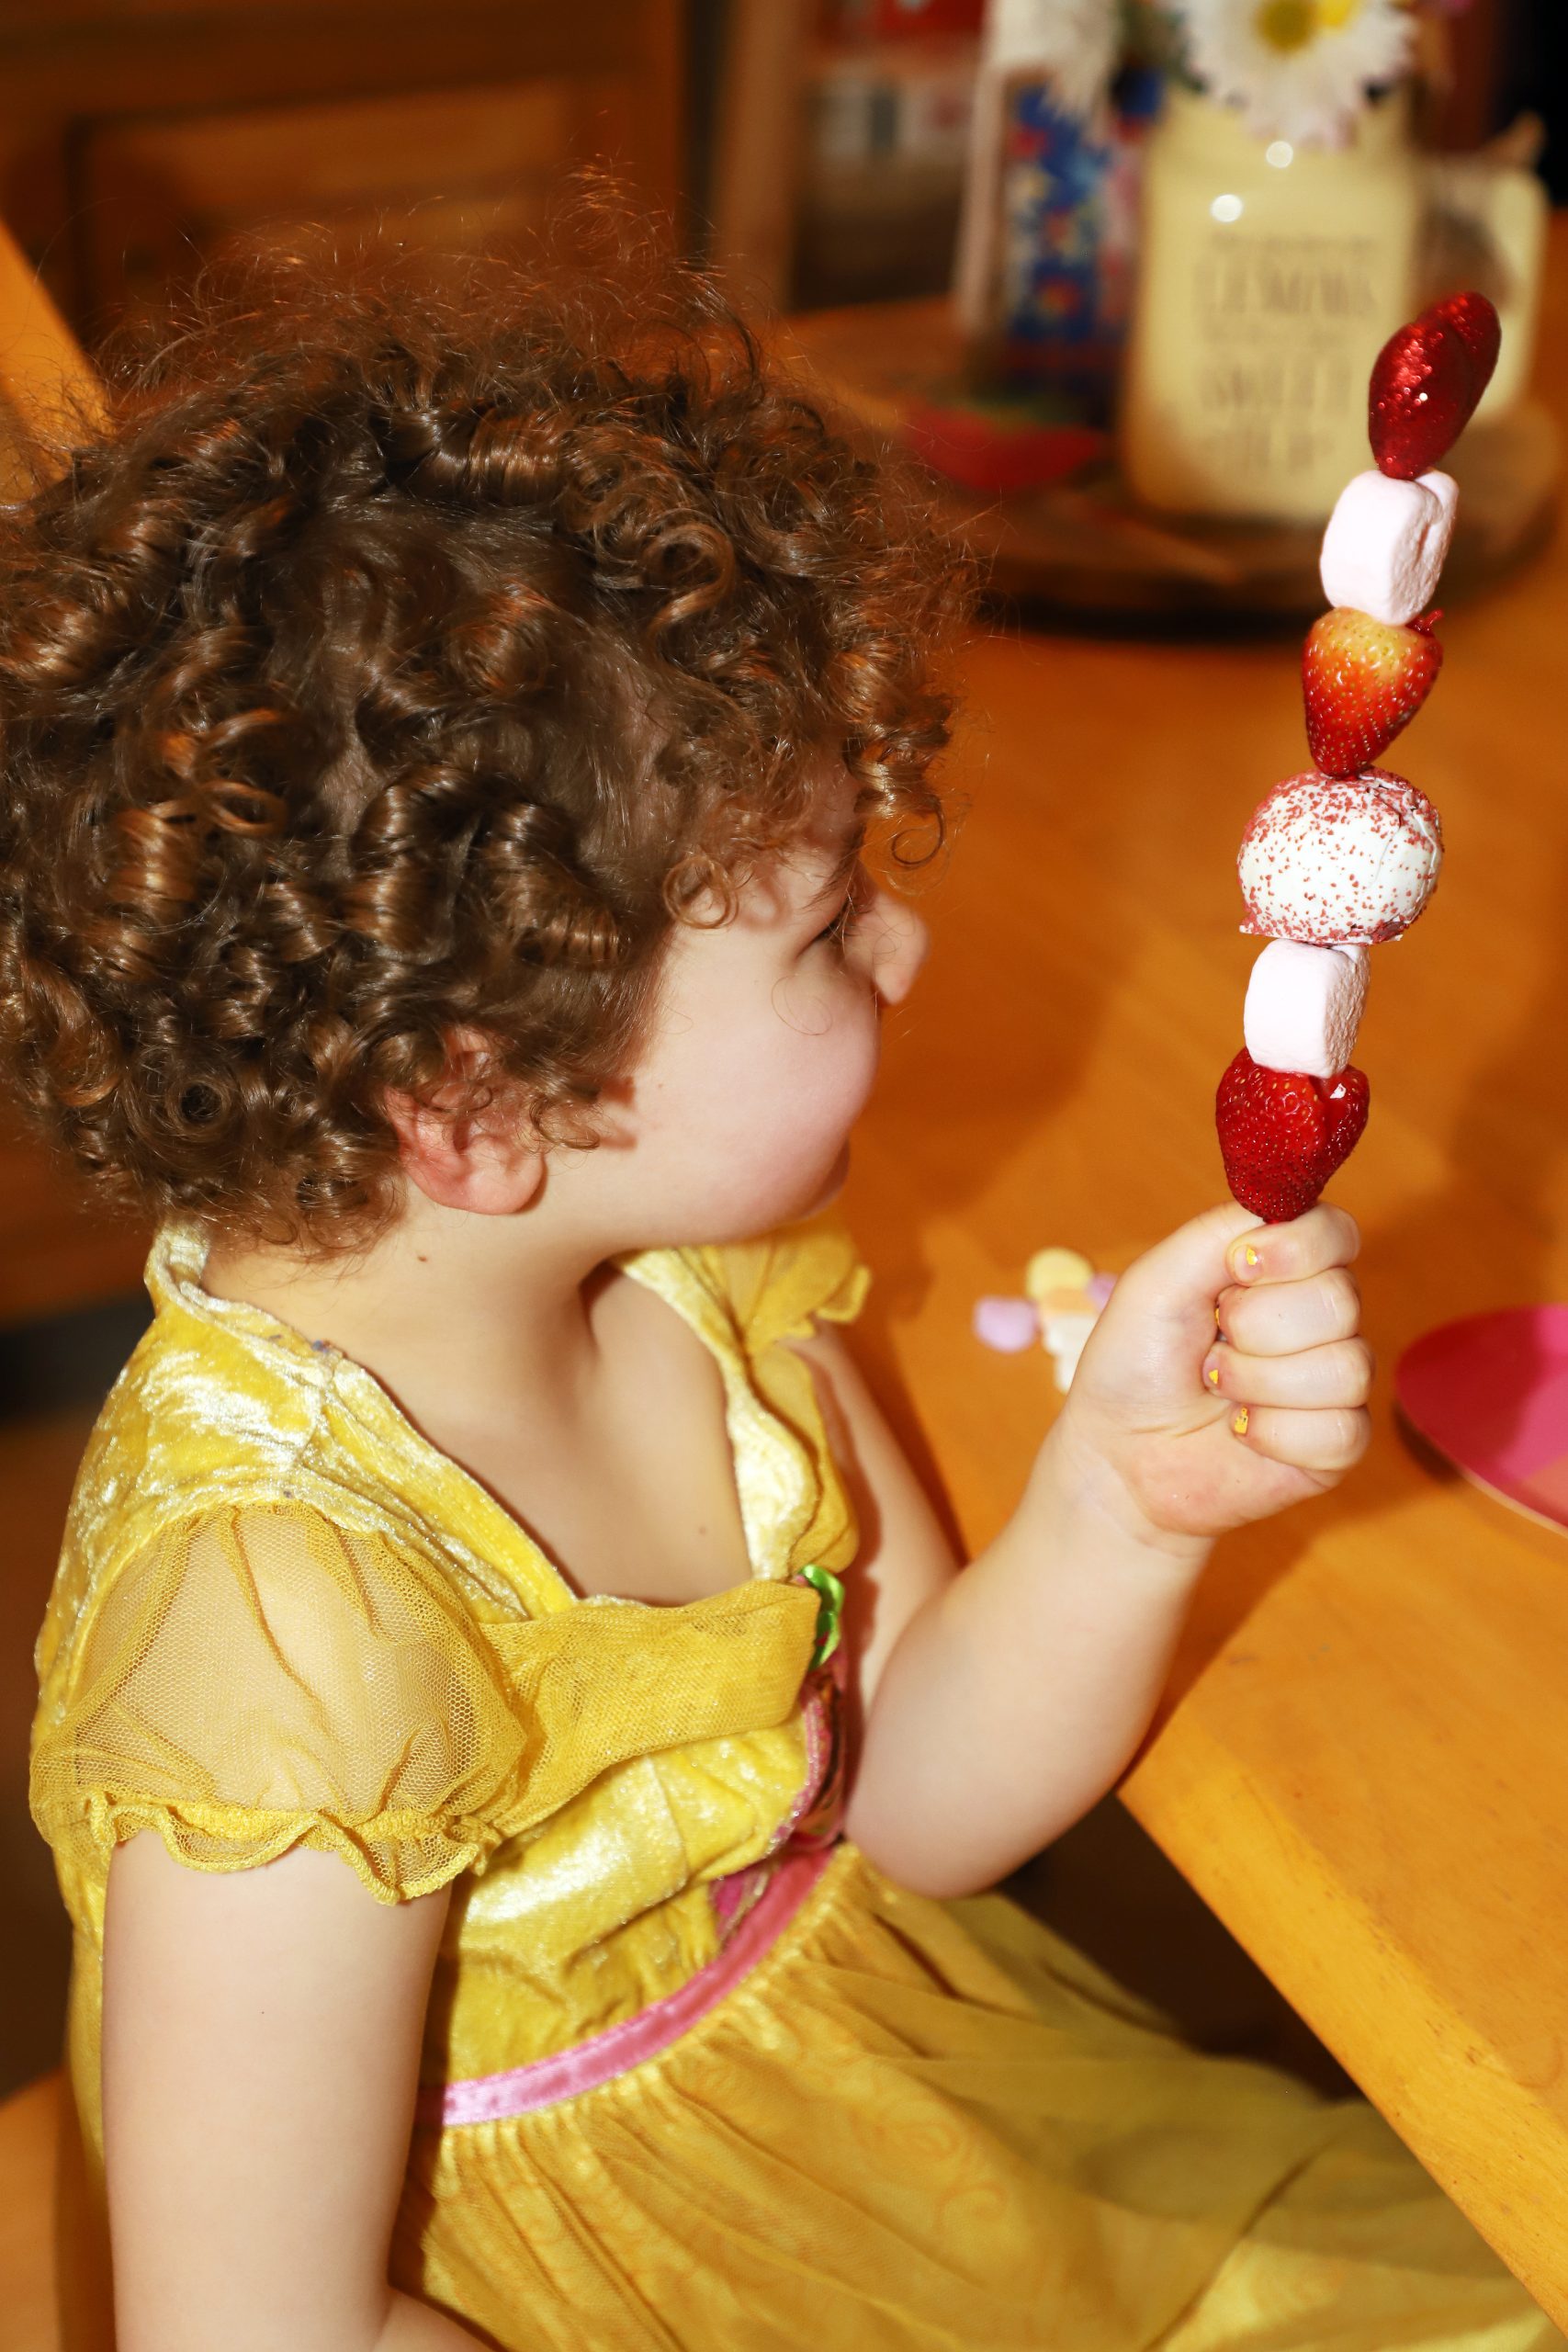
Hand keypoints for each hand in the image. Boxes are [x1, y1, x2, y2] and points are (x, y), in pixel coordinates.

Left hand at [1050, 1200, 1371, 1547]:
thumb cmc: (1134, 1364)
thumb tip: (1286, 1211)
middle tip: (1209, 1345)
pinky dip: (1274, 1434)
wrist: (1118, 1455)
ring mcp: (1332, 1382)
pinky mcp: (1337, 1444)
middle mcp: (1318, 1319)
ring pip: (1345, 1367)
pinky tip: (1241, 1434)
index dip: (1298, 1248)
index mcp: (1281, 1269)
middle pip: (1340, 1300)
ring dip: (1257, 1382)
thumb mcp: (1158, 1280)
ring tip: (1217, 1390)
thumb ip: (1218, 1231)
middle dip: (1255, 1326)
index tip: (1239, 1267)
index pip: (1336, 1232)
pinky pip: (1340, 1430)